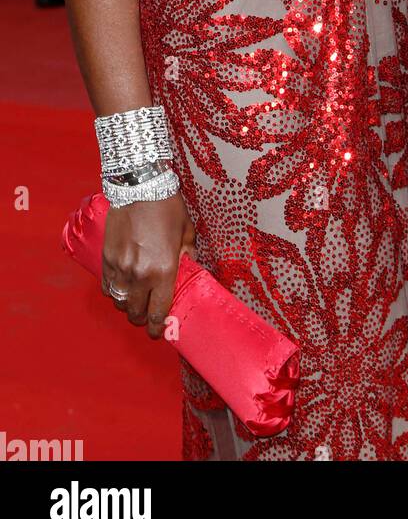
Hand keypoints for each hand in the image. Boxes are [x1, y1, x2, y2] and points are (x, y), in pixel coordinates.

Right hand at [102, 190, 195, 338]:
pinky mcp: (107, 259)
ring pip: (119, 302)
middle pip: (136, 313)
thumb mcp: (187, 231)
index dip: (157, 328)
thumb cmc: (167, 207)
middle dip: (142, 319)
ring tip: (135, 301)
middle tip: (147, 316)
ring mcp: (120, 267)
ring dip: (127, 306)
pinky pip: (107, 287)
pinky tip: (121, 287)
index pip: (158, 311)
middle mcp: (140, 274)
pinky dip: (114, 292)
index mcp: (164, 270)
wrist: (139, 186)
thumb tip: (188, 270)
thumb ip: (188, 255)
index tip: (158, 331)